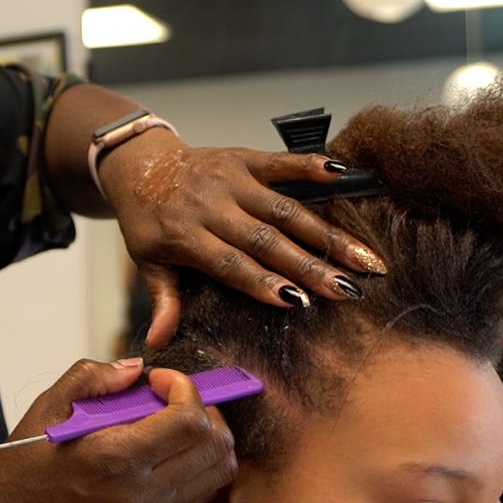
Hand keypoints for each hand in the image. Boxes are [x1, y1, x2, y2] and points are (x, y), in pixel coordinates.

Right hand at [0, 358, 234, 502]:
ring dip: (207, 439)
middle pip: (216, 447)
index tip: (160, 380)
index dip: (185, 388)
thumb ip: (90, 379)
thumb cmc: (19, 476)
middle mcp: (142, 493)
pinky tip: (165, 452)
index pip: (190, 420)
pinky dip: (197, 466)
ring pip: (217, 474)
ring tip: (174, 424)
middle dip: (205, 411)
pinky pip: (198, 494)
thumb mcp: (43, 412)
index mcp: (116, 458)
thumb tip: (133, 370)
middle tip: (173, 399)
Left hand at [101, 136, 384, 345]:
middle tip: (348, 289)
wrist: (139, 163)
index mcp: (185, 236)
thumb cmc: (148, 219)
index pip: (230, 263)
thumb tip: (159, 344)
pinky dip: (311, 166)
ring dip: (327, 233)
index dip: (262, 281)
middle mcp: (211, 206)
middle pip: (266, 240)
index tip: (297, 300)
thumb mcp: (147, 261)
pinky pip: (280, 162)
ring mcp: (231, 180)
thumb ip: (163, 300)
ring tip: (363, 258)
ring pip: (285, 209)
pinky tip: (343, 174)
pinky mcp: (243, 158)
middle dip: (310, 266)